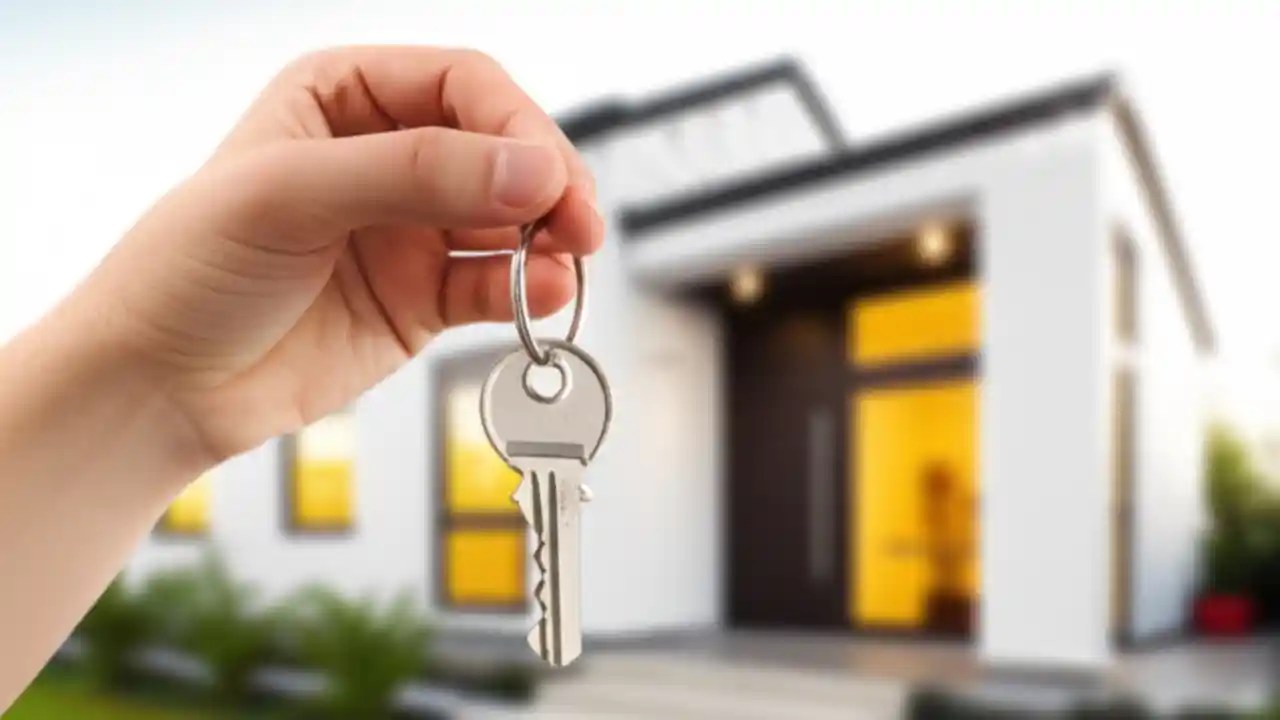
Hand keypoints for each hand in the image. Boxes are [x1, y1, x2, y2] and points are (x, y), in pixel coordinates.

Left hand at [84, 46, 602, 462]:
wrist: (159, 388)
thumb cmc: (188, 271)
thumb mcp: (291, 194)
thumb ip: (416, 173)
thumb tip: (530, 169)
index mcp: (344, 97)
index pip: (463, 84)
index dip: (515, 124)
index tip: (544, 176)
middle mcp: (385, 157)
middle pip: (502, 149)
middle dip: (547, 182)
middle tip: (577, 221)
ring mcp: (409, 230)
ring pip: (509, 218)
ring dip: (547, 237)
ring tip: (564, 261)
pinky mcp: (423, 298)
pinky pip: (493, 283)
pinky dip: (525, 288)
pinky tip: (539, 295)